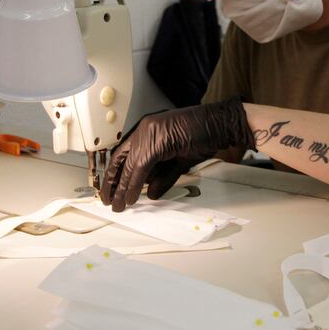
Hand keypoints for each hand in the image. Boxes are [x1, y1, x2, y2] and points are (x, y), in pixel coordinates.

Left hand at [100, 97, 253, 211]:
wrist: (220, 125)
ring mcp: (149, 133)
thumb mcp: (180, 161)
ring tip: (118, 204)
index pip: (125, 153)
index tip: (112, 187)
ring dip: (122, 188)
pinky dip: (133, 185)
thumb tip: (152, 193)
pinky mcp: (155, 142)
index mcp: (149, 130)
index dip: (116, 172)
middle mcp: (145, 129)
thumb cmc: (205, 136)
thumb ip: (164, 177)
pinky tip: (130, 198)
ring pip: (128, 166)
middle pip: (120, 159)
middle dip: (112, 182)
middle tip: (108, 199)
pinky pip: (139, 168)